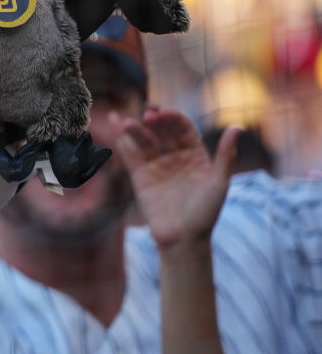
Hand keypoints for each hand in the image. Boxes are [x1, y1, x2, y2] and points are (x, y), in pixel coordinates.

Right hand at [118, 107, 237, 250]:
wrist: (183, 240)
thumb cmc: (206, 213)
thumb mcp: (219, 183)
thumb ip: (225, 154)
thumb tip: (237, 127)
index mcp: (196, 155)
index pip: (183, 129)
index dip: (174, 118)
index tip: (165, 112)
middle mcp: (175, 157)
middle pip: (163, 131)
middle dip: (155, 121)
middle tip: (149, 115)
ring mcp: (157, 166)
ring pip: (145, 140)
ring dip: (136, 129)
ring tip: (129, 122)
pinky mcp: (140, 176)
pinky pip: (130, 154)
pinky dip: (122, 139)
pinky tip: (116, 123)